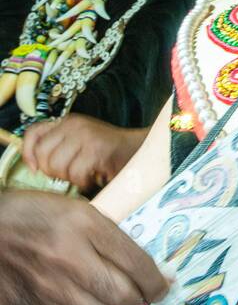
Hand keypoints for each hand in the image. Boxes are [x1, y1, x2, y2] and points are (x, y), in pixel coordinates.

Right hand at [0, 189, 168, 304]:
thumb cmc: (35, 215)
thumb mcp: (77, 211)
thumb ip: (110, 238)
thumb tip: (149, 271)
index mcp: (84, 223)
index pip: (135, 260)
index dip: (157, 280)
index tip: (164, 288)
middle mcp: (69, 256)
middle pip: (122, 295)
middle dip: (137, 299)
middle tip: (136, 295)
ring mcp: (50, 285)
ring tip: (106, 301)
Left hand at [20, 116, 147, 193]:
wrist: (141, 151)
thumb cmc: (109, 154)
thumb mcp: (78, 144)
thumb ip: (57, 148)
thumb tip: (34, 165)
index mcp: (68, 122)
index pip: (33, 133)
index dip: (29, 153)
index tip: (36, 169)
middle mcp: (74, 125)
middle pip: (43, 154)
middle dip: (53, 171)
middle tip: (70, 174)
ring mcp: (86, 136)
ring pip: (57, 165)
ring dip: (70, 178)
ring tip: (84, 175)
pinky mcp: (97, 149)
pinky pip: (76, 173)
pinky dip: (83, 182)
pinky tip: (93, 177)